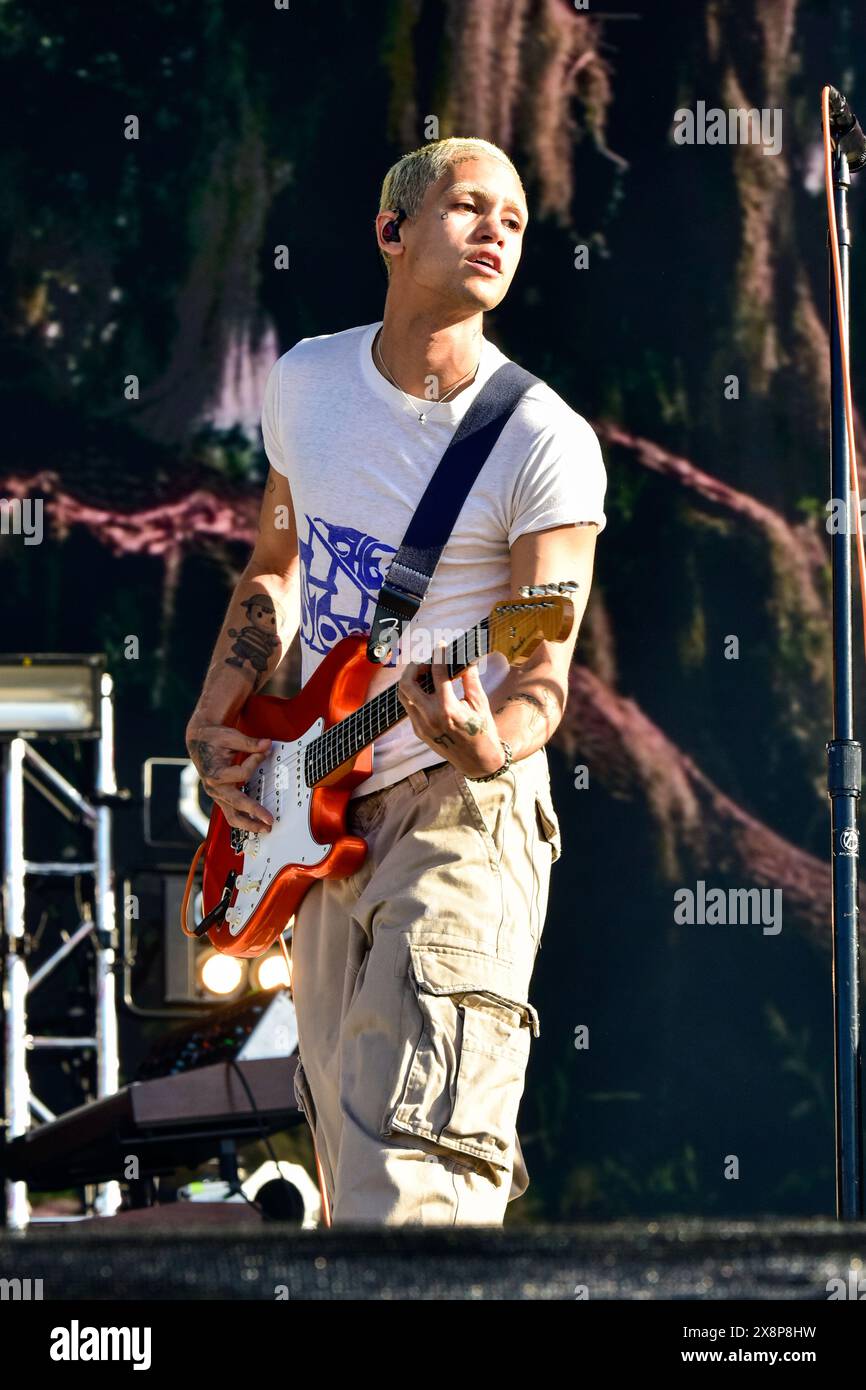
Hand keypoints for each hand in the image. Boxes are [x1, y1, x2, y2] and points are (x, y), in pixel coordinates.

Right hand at [185, 719, 273, 832]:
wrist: (199, 741)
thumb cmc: (213, 738)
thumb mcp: (230, 736)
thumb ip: (249, 743)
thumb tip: (267, 744)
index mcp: (214, 773)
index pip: (242, 774)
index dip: (255, 761)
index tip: (263, 751)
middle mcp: (214, 787)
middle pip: (236, 805)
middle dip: (254, 812)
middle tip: (269, 820)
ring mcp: (217, 794)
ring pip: (232, 816)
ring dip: (249, 824)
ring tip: (265, 828)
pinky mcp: (221, 797)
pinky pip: (232, 813)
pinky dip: (244, 820)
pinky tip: (256, 824)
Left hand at [396, 644, 506, 777]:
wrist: (478, 762)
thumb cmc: (483, 732)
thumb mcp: (480, 704)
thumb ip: (470, 679)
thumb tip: (465, 659)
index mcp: (448, 709)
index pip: (438, 674)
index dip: (439, 656)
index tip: (441, 647)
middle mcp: (430, 717)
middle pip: (408, 683)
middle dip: (415, 667)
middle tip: (427, 661)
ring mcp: (421, 726)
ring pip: (403, 695)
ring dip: (411, 680)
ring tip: (424, 673)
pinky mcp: (419, 732)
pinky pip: (409, 707)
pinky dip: (414, 694)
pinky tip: (426, 689)